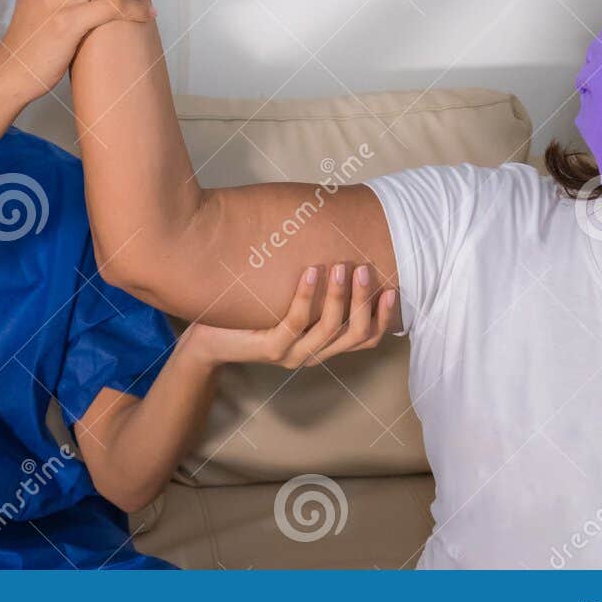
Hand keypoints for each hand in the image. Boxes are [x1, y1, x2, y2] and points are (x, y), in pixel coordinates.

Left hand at [182, 263, 394, 369]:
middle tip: (365, 268)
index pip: (367, 338)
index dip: (383, 316)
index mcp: (324, 345)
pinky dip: (307, 295)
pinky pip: (297, 321)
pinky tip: (311, 271)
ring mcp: (293, 354)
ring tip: (342, 266)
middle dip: (365, 300)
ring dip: (341, 296)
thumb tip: (340, 246)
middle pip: (355, 334)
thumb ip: (318, 286)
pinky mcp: (271, 349)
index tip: (391, 287)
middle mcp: (314, 354)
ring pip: (330, 328)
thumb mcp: (291, 300)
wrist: (209, 336)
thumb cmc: (253, 313)